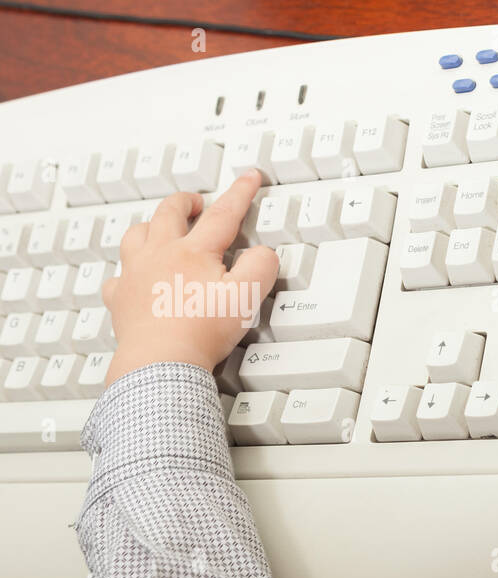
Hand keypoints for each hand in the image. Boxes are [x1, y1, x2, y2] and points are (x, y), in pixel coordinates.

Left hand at [102, 169, 279, 385]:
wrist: (160, 362)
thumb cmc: (201, 332)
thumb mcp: (246, 297)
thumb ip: (261, 267)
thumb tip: (263, 252)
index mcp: (193, 252)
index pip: (223, 214)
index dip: (240, 193)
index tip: (250, 177)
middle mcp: (159, 255)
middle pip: (170, 213)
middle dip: (186, 202)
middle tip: (196, 201)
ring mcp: (135, 274)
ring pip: (137, 235)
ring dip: (151, 226)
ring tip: (160, 229)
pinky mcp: (120, 299)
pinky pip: (118, 277)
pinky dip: (127, 272)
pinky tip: (133, 278)